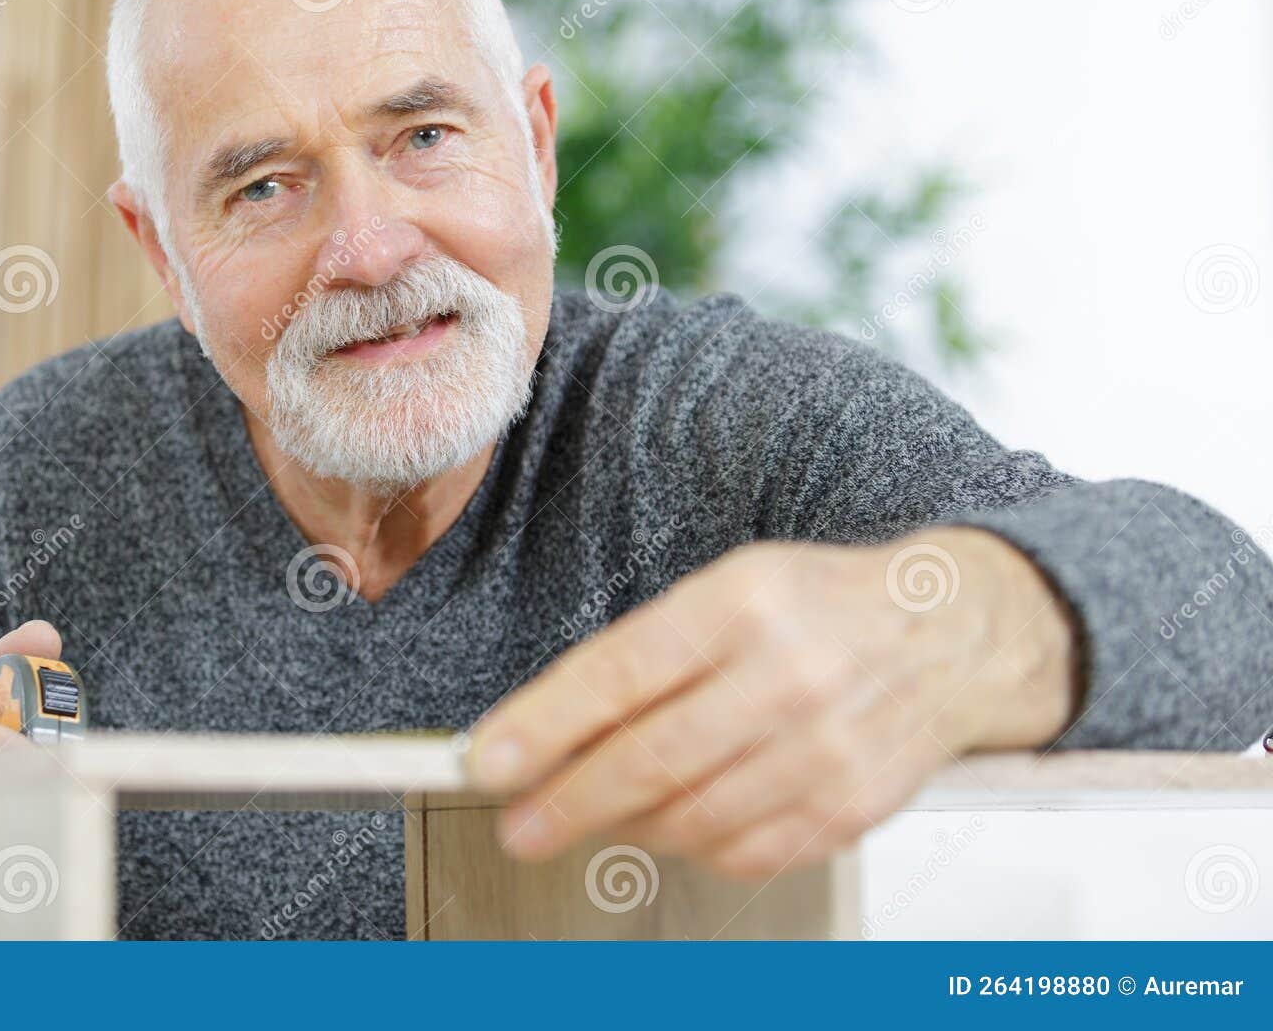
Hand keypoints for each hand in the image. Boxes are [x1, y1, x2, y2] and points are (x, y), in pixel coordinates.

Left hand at [466, 529, 1077, 878]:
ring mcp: (827, 749)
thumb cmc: (825, 606)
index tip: (488, 759)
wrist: (952, 634)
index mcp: (745, 602)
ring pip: (692, 819)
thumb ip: (647, 654)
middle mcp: (790, 676)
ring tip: (592, 813)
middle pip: (652, 759)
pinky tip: (671, 823)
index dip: (545, 723)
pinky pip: (744, 853)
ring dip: (624, 826)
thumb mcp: (733, 587)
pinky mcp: (852, 808)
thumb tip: (553, 727)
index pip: (622, 672)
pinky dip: (692, 847)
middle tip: (520, 823)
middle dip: (567, 800)